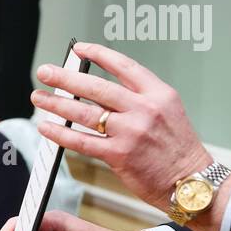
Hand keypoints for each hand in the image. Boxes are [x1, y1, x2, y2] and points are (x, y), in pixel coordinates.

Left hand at [30, 42, 212, 213]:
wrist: (191, 181)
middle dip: (65, 78)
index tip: (78, 48)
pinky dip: (60, 134)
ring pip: (84, 112)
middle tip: (45, 72)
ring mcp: (131, 132)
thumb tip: (100, 89)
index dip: (98, 54)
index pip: (123, 66)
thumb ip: (139, 98)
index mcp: (158, 94)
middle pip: (96, 87)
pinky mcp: (119, 154)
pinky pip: (81, 141)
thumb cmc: (177, 148)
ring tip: (39, 97)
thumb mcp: (168, 111)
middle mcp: (144, 109)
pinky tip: (46, 127)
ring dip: (56, 104)